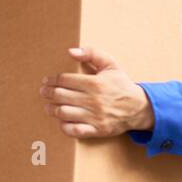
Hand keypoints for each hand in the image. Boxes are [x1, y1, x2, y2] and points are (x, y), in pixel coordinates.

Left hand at [39, 46, 154, 137]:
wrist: (139, 108)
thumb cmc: (121, 85)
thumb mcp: (110, 64)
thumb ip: (92, 54)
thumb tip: (71, 51)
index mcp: (95, 83)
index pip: (65, 80)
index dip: (52, 80)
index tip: (46, 81)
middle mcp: (93, 100)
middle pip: (61, 96)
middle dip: (48, 93)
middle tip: (43, 92)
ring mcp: (94, 117)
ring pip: (64, 113)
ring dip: (52, 109)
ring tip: (48, 107)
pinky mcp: (97, 130)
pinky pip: (74, 130)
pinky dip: (64, 126)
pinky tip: (60, 121)